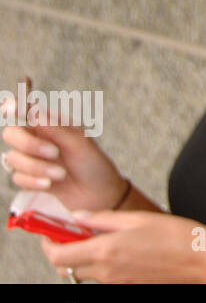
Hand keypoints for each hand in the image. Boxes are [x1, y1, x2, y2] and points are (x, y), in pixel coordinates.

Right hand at [1, 94, 128, 212]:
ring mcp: (31, 159)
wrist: (99, 195)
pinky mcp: (28, 179)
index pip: (24, 111)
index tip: (9, 107)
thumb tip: (32, 109)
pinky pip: (17, 178)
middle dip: (28, 144)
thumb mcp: (79, 143)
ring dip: (37, 167)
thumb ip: (54, 127)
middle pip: (11, 134)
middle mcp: (36, 139)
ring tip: (62, 174)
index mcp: (50, 125)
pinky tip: (50, 184)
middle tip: (54, 152)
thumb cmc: (93, 163)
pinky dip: (34, 181)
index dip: (13, 107)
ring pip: (12, 158)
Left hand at [40, 210, 205, 283]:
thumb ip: (103, 218)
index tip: (49, 233)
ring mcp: (117, 282)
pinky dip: (102, 265)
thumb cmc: (179, 237)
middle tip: (74, 233)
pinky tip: (120, 249)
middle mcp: (107, 272)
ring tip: (100, 238)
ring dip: (84, 258)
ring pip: (85, 273)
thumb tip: (78, 216)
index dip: (48, 245)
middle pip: (68, 268)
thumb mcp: (139, 218)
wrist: (204, 261)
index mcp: (106, 251)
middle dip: (64, 251)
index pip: (59, 256)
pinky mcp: (128, 286)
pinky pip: (104, 278)